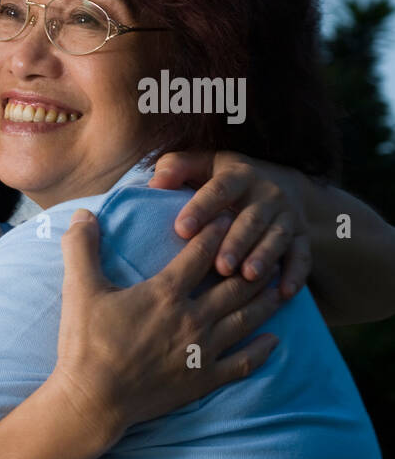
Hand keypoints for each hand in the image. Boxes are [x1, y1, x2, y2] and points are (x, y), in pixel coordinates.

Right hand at [51, 208, 280, 450]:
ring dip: (264, 300)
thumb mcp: (79, 290)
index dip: (217, 232)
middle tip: (267, 248)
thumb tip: (82, 213)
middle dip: (253, 263)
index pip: (201, 253)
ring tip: (278, 286)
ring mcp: (202, 351)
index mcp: (165, 294)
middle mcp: (193, 319)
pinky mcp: (203, 379)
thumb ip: (81, 248)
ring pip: (245, 319)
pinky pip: (242, 363)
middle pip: (234, 285)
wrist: (93, 400)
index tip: (229, 217)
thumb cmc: (86, 344)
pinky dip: (261, 350)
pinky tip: (273, 341)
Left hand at [150, 150, 309, 298]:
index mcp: (239, 176)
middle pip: (252, 219)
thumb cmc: (225, 179)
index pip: (219, 190)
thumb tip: (157, 181)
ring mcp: (288, 216)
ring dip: (265, 257)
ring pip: (277, 237)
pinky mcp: (302, 235)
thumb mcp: (203, 165)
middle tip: (221, 266)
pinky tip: (284, 293)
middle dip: (237, 243)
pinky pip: (302, 255)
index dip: (201, 209)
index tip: (181, 229)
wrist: (281, 181)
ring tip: (248, 277)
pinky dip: (295, 274)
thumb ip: (177, 167)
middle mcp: (268, 194)